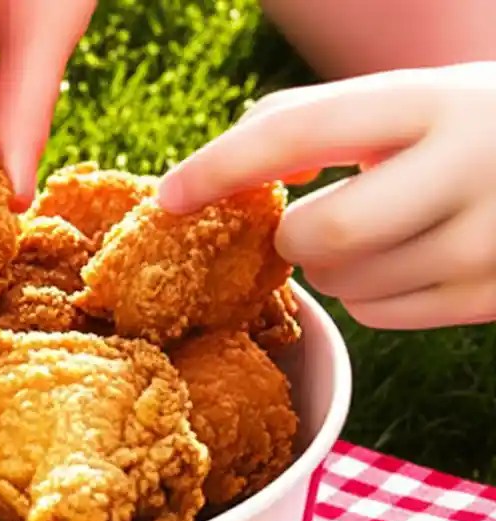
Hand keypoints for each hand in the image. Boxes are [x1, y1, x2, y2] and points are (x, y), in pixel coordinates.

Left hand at [158, 63, 495, 329]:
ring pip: (345, 282)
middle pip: (321, 233)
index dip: (220, 167)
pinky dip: (368, 293)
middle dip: (292, 237)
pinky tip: (405, 258)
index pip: (296, 132)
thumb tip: (224, 171)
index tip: (167, 197)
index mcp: (433, 100)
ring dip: (331, 266)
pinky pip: (379, 314)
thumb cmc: (464, 124)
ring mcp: (490, 239)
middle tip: (306, 222)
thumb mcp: (406, 97)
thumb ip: (312, 119)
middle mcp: (470, 166)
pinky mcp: (495, 295)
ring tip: (380, 230)